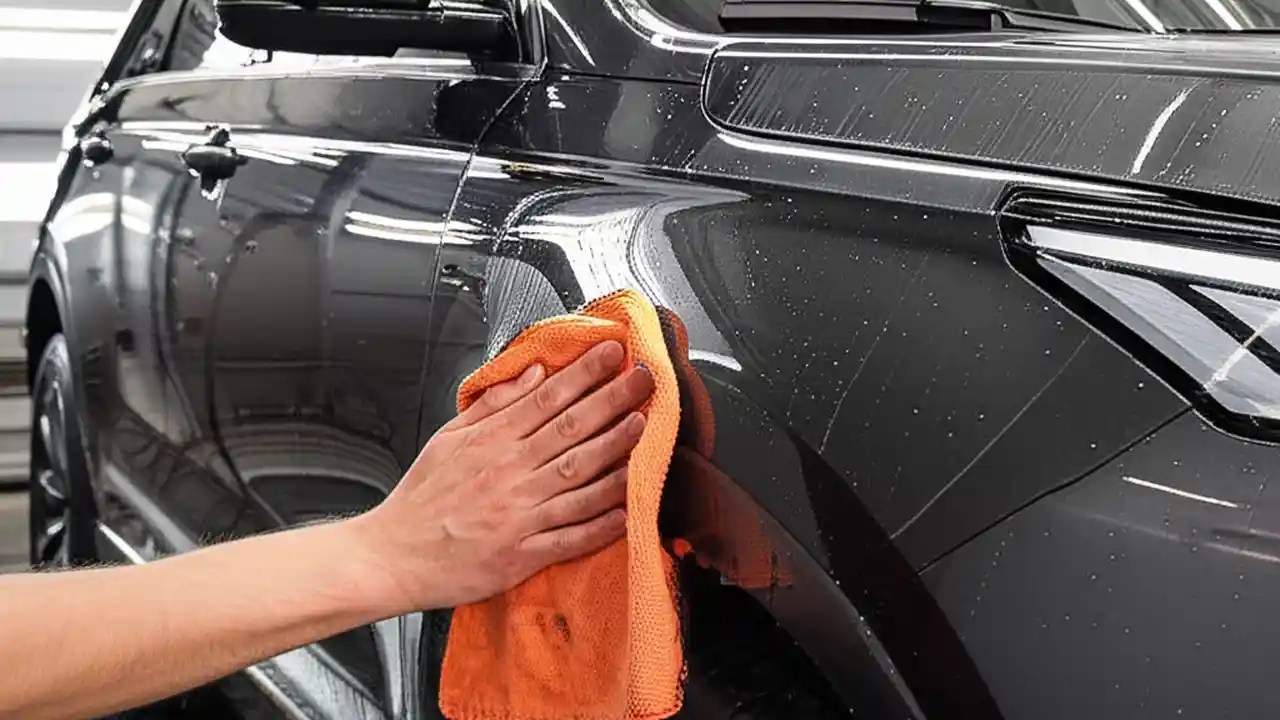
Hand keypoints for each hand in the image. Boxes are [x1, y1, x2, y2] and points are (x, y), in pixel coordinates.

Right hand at [350, 340, 653, 612]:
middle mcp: (509, 474)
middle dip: (612, 400)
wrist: (392, 557)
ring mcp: (519, 515)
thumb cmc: (422, 499)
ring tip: (643, 428)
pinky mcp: (522, 554)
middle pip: (571, 430)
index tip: (612, 353)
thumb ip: (495, 405)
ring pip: (577, 478)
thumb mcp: (448, 438)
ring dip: (615, 452)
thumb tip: (535, 374)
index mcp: (491, 442)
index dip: (583, 374)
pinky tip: (630, 508)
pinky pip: (571, 537)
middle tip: (644, 379)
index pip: (546, 399)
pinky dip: (601, 524)